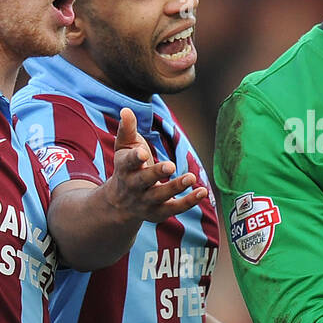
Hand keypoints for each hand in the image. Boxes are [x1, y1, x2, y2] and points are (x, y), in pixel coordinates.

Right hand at [104, 107, 206, 223]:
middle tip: (171, 166)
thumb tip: (126, 109)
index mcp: (124, 168)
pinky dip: (189, 201)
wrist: (119, 204)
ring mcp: (146, 201)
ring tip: (191, 177)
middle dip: (156, 173)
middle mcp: (134, 186)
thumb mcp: (124, 147)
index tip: (143, 153)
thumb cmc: (126, 167)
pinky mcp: (159, 212)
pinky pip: (175, 208)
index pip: (128, 163)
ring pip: (160, 196)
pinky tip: (203, 192)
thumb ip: (127, 129)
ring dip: (176, 187)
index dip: (135, 158)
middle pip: (144, 180)